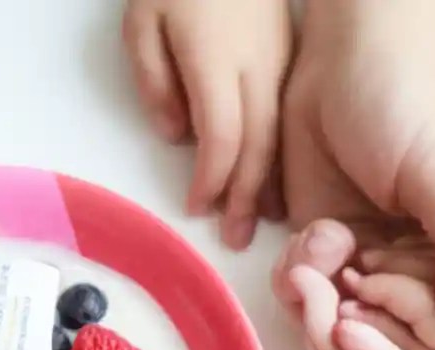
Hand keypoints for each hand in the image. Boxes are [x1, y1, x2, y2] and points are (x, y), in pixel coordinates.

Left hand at [122, 0, 290, 247]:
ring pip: (280, 134)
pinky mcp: (290, 58)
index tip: (197, 208)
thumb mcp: (143, 25)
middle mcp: (258, 66)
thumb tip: (178, 134)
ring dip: (270, 182)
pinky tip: (278, 178)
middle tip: (236, 239)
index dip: (212, 179)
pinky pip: (288, 117)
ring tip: (262, 222)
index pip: (223, 137)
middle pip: (259, 145)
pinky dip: (283, 154)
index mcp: (217, 60)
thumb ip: (156, 81)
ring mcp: (280, 61)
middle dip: (245, 197)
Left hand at [275, 0, 434, 347]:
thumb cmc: (410, 101)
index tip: (362, 327)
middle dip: (346, 335)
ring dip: (313, 305)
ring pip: (337, 330)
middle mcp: (424, 270)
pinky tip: (301, 238)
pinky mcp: (324, 249)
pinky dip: (294, 279)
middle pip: (388, 348)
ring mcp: (371, 263)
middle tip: (323, 299)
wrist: (343, 58)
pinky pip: (303, 296)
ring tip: (309, 257)